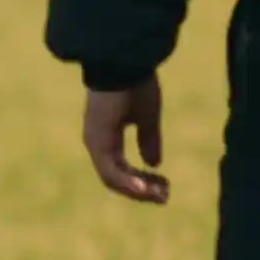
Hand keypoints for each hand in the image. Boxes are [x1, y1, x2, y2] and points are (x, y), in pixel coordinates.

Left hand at [82, 75, 169, 203]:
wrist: (125, 62)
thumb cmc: (135, 83)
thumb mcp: (147, 117)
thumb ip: (149, 140)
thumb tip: (155, 163)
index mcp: (107, 138)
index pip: (121, 170)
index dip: (141, 182)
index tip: (164, 187)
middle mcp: (97, 144)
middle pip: (116, 179)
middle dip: (142, 191)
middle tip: (165, 197)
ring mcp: (95, 143)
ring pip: (113, 179)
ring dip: (137, 190)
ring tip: (160, 195)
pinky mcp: (97, 141)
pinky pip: (110, 171)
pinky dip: (127, 182)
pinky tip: (144, 188)